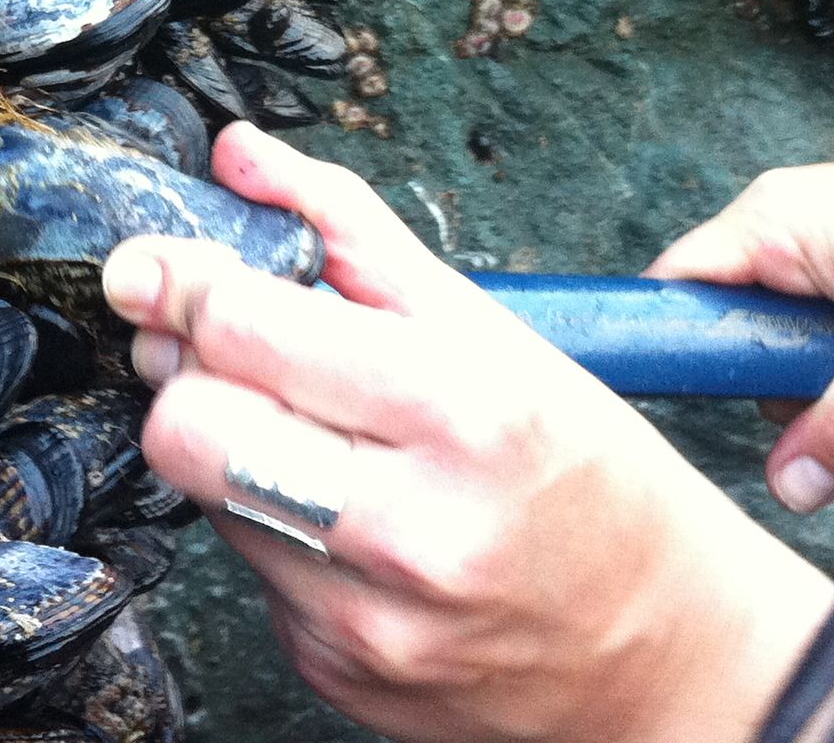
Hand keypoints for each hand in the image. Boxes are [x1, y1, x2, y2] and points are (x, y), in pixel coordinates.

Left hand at [103, 123, 833, 742]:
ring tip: (311, 431)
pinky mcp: (337, 676)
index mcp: (459, 412)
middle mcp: (408, 528)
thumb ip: (350, 232)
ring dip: (229, 446)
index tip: (162, 262)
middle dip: (184, 370)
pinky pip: (249, 571)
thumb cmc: (594, 478)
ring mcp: (366, 620)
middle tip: (226, 346)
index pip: (243, 330)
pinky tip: (344, 514)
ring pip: (201, 498)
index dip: (183, 281)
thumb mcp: (498, 332)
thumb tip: (242, 156)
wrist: (670, 657)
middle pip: (185, 427)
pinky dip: (272, 525)